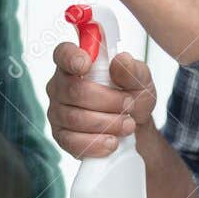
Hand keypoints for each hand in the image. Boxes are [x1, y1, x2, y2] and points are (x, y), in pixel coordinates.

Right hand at [45, 43, 156, 158]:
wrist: (134, 128)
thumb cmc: (131, 97)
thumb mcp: (140, 80)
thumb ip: (132, 69)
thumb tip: (120, 61)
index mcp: (76, 63)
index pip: (63, 54)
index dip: (71, 57)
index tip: (87, 64)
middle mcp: (61, 86)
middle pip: (75, 91)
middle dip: (108, 100)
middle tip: (129, 105)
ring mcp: (58, 112)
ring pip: (76, 118)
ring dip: (107, 123)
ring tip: (128, 124)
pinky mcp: (62, 137)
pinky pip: (73, 142)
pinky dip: (97, 143)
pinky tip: (112, 141)